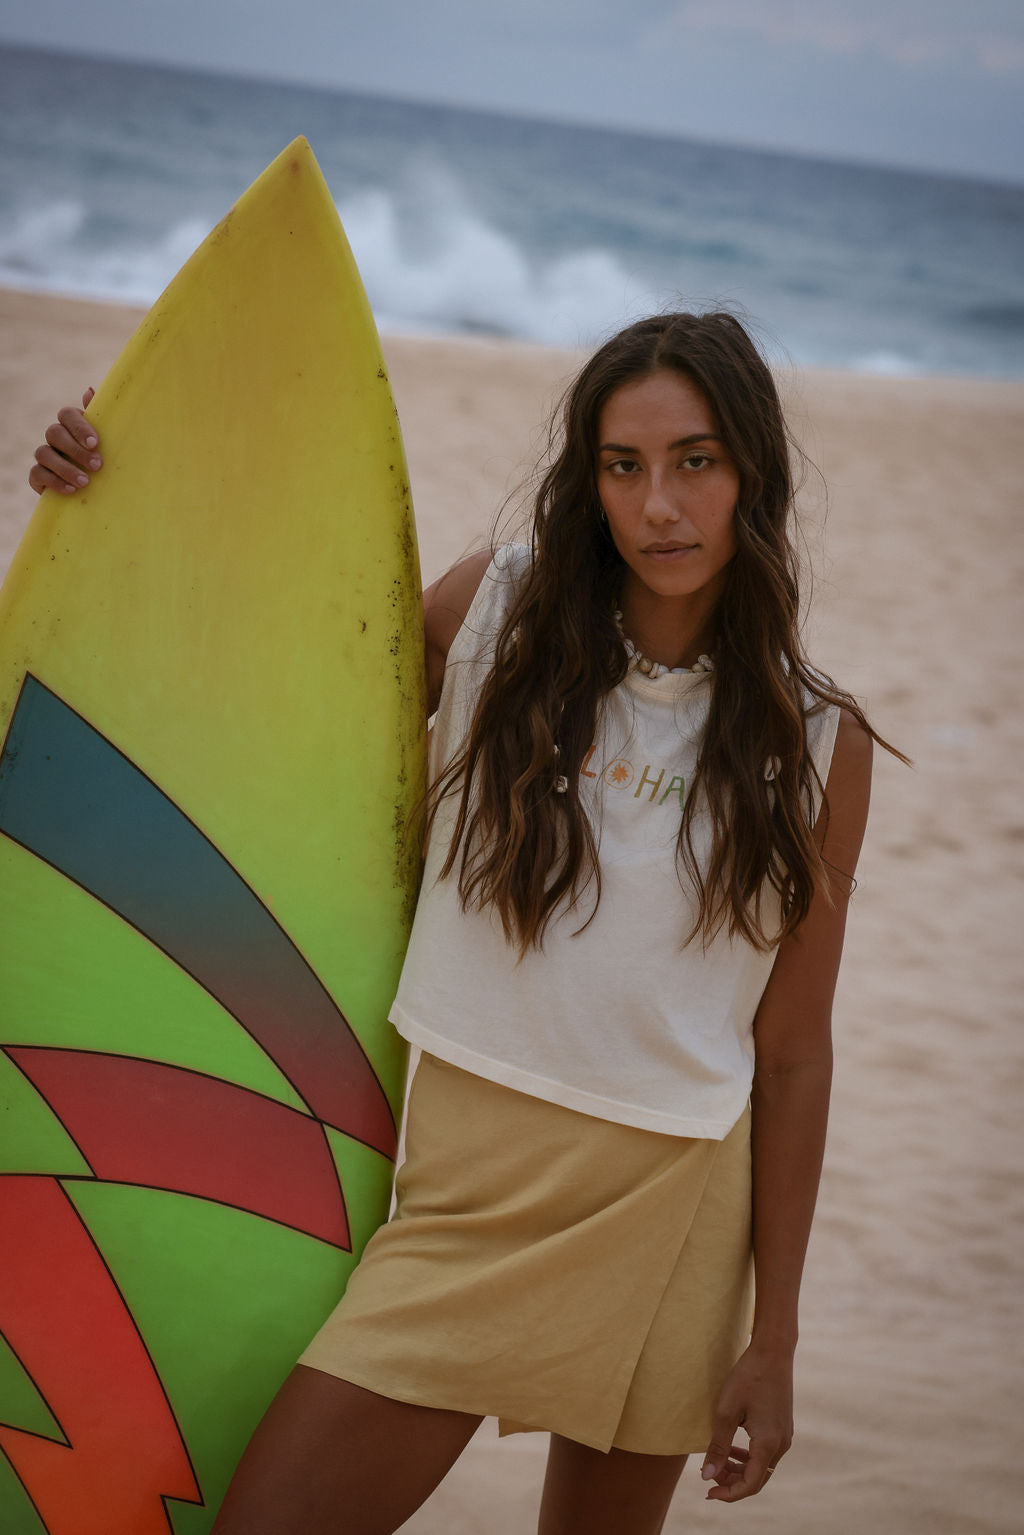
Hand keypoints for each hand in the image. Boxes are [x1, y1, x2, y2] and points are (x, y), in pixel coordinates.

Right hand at [29, 389, 100, 494]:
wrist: (100, 489)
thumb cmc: (107, 459)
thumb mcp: (111, 440)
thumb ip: (103, 418)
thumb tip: (89, 390)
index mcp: (73, 424)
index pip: (67, 414)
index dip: (79, 427)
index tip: (95, 443)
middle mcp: (56, 436)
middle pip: (54, 432)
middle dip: (75, 450)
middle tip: (97, 465)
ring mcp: (46, 455)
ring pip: (44, 453)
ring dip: (65, 468)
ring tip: (85, 482)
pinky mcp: (38, 475)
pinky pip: (37, 473)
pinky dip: (54, 481)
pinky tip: (71, 490)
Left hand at [699, 1343, 793, 1501]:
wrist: (773, 1351)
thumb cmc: (747, 1377)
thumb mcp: (726, 1411)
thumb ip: (718, 1446)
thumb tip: (706, 1476)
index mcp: (768, 1444)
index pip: (749, 1484)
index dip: (728, 1493)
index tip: (707, 1492)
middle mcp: (781, 1445)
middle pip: (757, 1479)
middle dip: (732, 1483)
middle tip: (708, 1476)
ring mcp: (784, 1436)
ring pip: (761, 1467)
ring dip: (740, 1470)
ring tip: (717, 1463)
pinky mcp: (783, 1428)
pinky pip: (765, 1454)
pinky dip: (748, 1458)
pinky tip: (732, 1449)